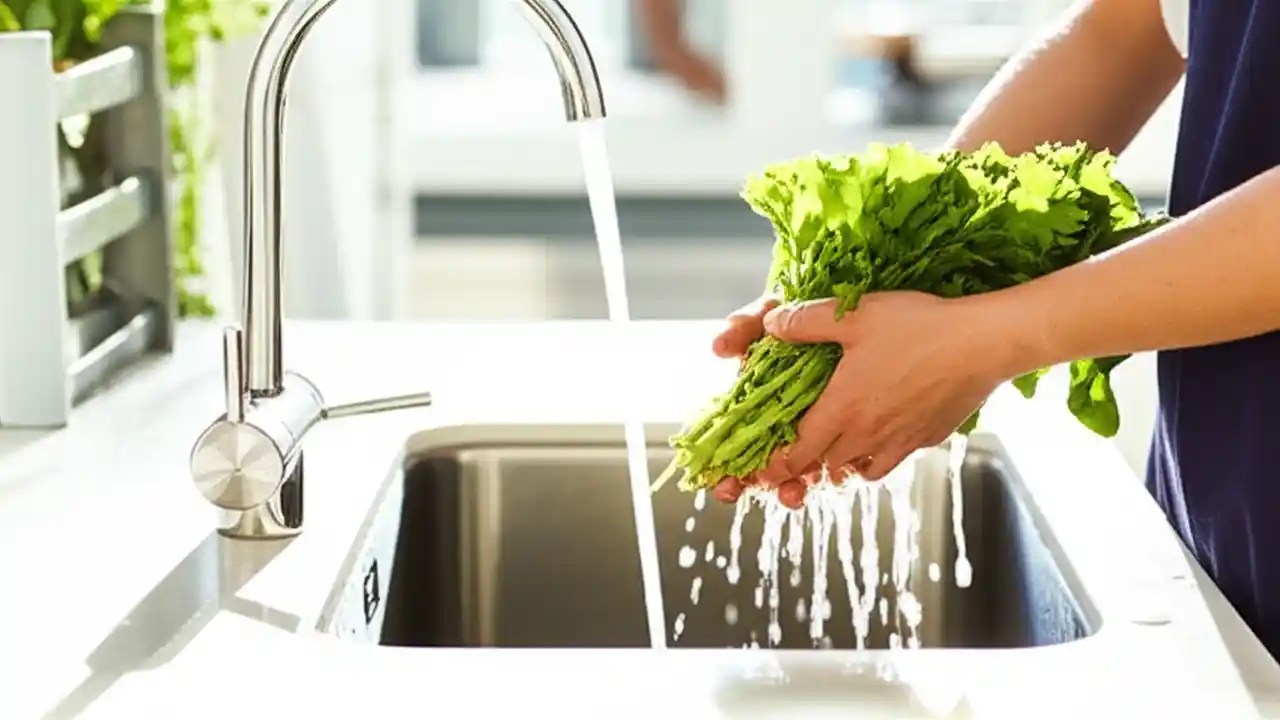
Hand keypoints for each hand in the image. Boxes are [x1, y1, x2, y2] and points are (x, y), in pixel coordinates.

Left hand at [712, 292, 1008, 508]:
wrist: (981, 343)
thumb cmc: (918, 327)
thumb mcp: (853, 315)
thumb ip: (806, 321)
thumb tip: (771, 326)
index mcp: (842, 409)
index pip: (797, 452)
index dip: (775, 466)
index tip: (761, 473)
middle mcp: (867, 434)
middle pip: (824, 465)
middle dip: (805, 465)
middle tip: (794, 458)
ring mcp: (900, 441)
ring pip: (859, 469)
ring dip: (841, 464)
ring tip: (834, 449)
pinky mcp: (927, 439)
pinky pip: (892, 461)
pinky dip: (876, 459)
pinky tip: (878, 439)